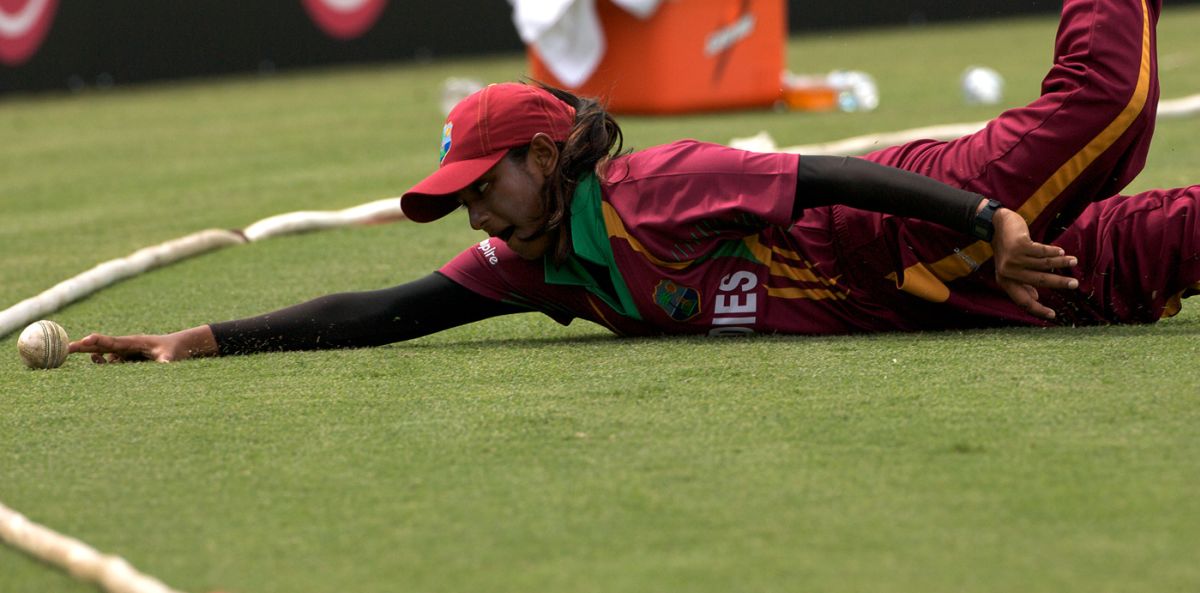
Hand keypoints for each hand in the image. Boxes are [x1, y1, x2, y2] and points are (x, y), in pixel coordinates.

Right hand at [69, 326, 217, 363]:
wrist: (180, 348)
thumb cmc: (175, 350)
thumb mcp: (171, 357)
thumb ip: (165, 362)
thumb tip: (164, 366)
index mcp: (133, 342)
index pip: (111, 342)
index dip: (97, 342)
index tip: (84, 341)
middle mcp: (125, 347)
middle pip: (100, 346)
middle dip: (83, 347)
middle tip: (64, 348)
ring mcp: (124, 354)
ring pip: (104, 357)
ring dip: (96, 359)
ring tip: (90, 356)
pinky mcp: (126, 361)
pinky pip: (112, 365)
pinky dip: (105, 366)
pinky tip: (105, 364)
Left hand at [990, 208, 1078, 319]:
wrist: (996, 226)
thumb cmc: (1007, 250)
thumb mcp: (1011, 269)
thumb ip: (1021, 283)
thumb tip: (1035, 297)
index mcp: (1005, 282)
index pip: (1023, 301)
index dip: (1038, 309)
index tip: (1053, 315)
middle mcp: (1008, 273)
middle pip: (1039, 281)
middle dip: (1059, 283)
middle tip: (1075, 284)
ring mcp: (1013, 259)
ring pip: (1043, 264)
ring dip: (1061, 262)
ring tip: (1073, 261)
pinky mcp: (1019, 245)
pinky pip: (1042, 251)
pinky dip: (1053, 251)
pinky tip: (1061, 251)